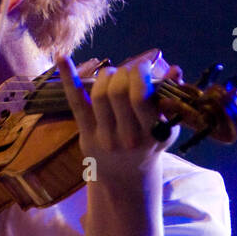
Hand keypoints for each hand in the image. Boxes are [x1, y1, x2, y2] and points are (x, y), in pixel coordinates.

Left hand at [55, 48, 183, 185]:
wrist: (125, 177)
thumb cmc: (149, 144)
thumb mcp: (167, 126)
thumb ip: (171, 98)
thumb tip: (175, 69)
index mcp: (151, 133)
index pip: (139, 96)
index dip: (139, 73)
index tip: (142, 66)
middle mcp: (126, 138)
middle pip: (117, 92)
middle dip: (123, 72)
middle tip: (128, 71)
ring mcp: (104, 138)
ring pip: (99, 95)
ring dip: (106, 75)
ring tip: (113, 75)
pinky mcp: (86, 135)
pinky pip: (76, 102)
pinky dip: (68, 77)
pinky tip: (62, 57)